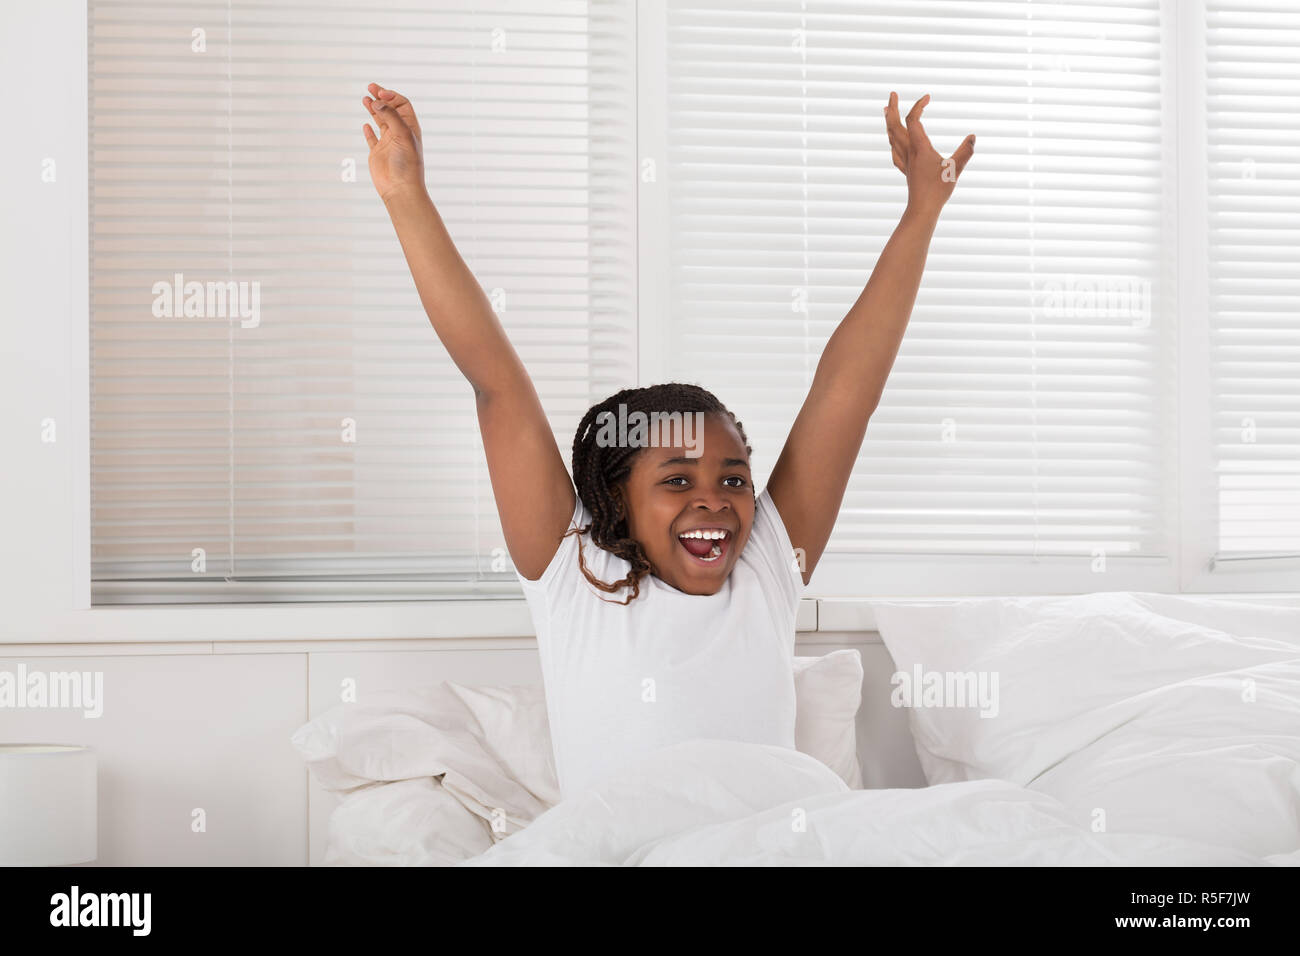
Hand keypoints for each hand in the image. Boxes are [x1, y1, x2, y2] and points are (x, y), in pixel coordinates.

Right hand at [362, 83, 426, 202]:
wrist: (400, 188)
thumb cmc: (406, 163)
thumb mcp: (402, 134)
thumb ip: (390, 116)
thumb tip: (377, 101)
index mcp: (410, 128)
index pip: (402, 104)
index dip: (392, 96)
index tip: (380, 94)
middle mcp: (399, 133)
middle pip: (390, 109)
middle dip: (381, 97)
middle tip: (370, 87)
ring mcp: (388, 143)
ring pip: (380, 120)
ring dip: (373, 109)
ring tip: (365, 98)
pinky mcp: (378, 153)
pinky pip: (372, 138)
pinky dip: (369, 131)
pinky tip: (366, 124)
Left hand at [883, 92, 974, 214]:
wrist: (922, 210)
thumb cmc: (938, 190)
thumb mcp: (955, 170)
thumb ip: (965, 152)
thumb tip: (973, 137)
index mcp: (920, 148)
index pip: (913, 120)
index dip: (918, 106)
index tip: (927, 97)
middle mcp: (909, 152)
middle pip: (895, 126)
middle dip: (893, 108)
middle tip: (892, 94)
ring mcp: (906, 161)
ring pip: (892, 137)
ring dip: (889, 122)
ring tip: (886, 110)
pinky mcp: (906, 170)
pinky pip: (895, 151)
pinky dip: (892, 141)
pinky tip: (893, 142)